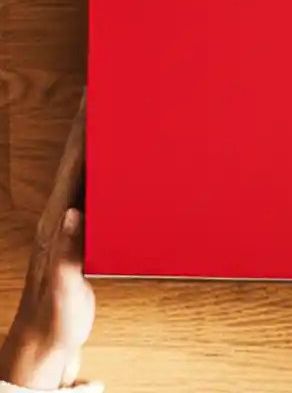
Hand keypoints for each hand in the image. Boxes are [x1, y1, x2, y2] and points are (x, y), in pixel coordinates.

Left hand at [0, 99, 95, 389]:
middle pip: (75, 158)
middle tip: (101, 89)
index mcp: (58, 222)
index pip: (73, 166)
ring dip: (92, 138)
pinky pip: (90, 186)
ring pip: (82, 168)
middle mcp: (60, 215)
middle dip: (86, 122)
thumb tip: (74, 213)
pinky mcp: (78, 231)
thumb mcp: (65, 286)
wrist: (44, 336)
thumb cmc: (55, 314)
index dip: (83, 131)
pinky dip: (100, 163)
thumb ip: (68, 250)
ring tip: (107, 111)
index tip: (93, 99)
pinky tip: (114, 158)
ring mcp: (67, 221)